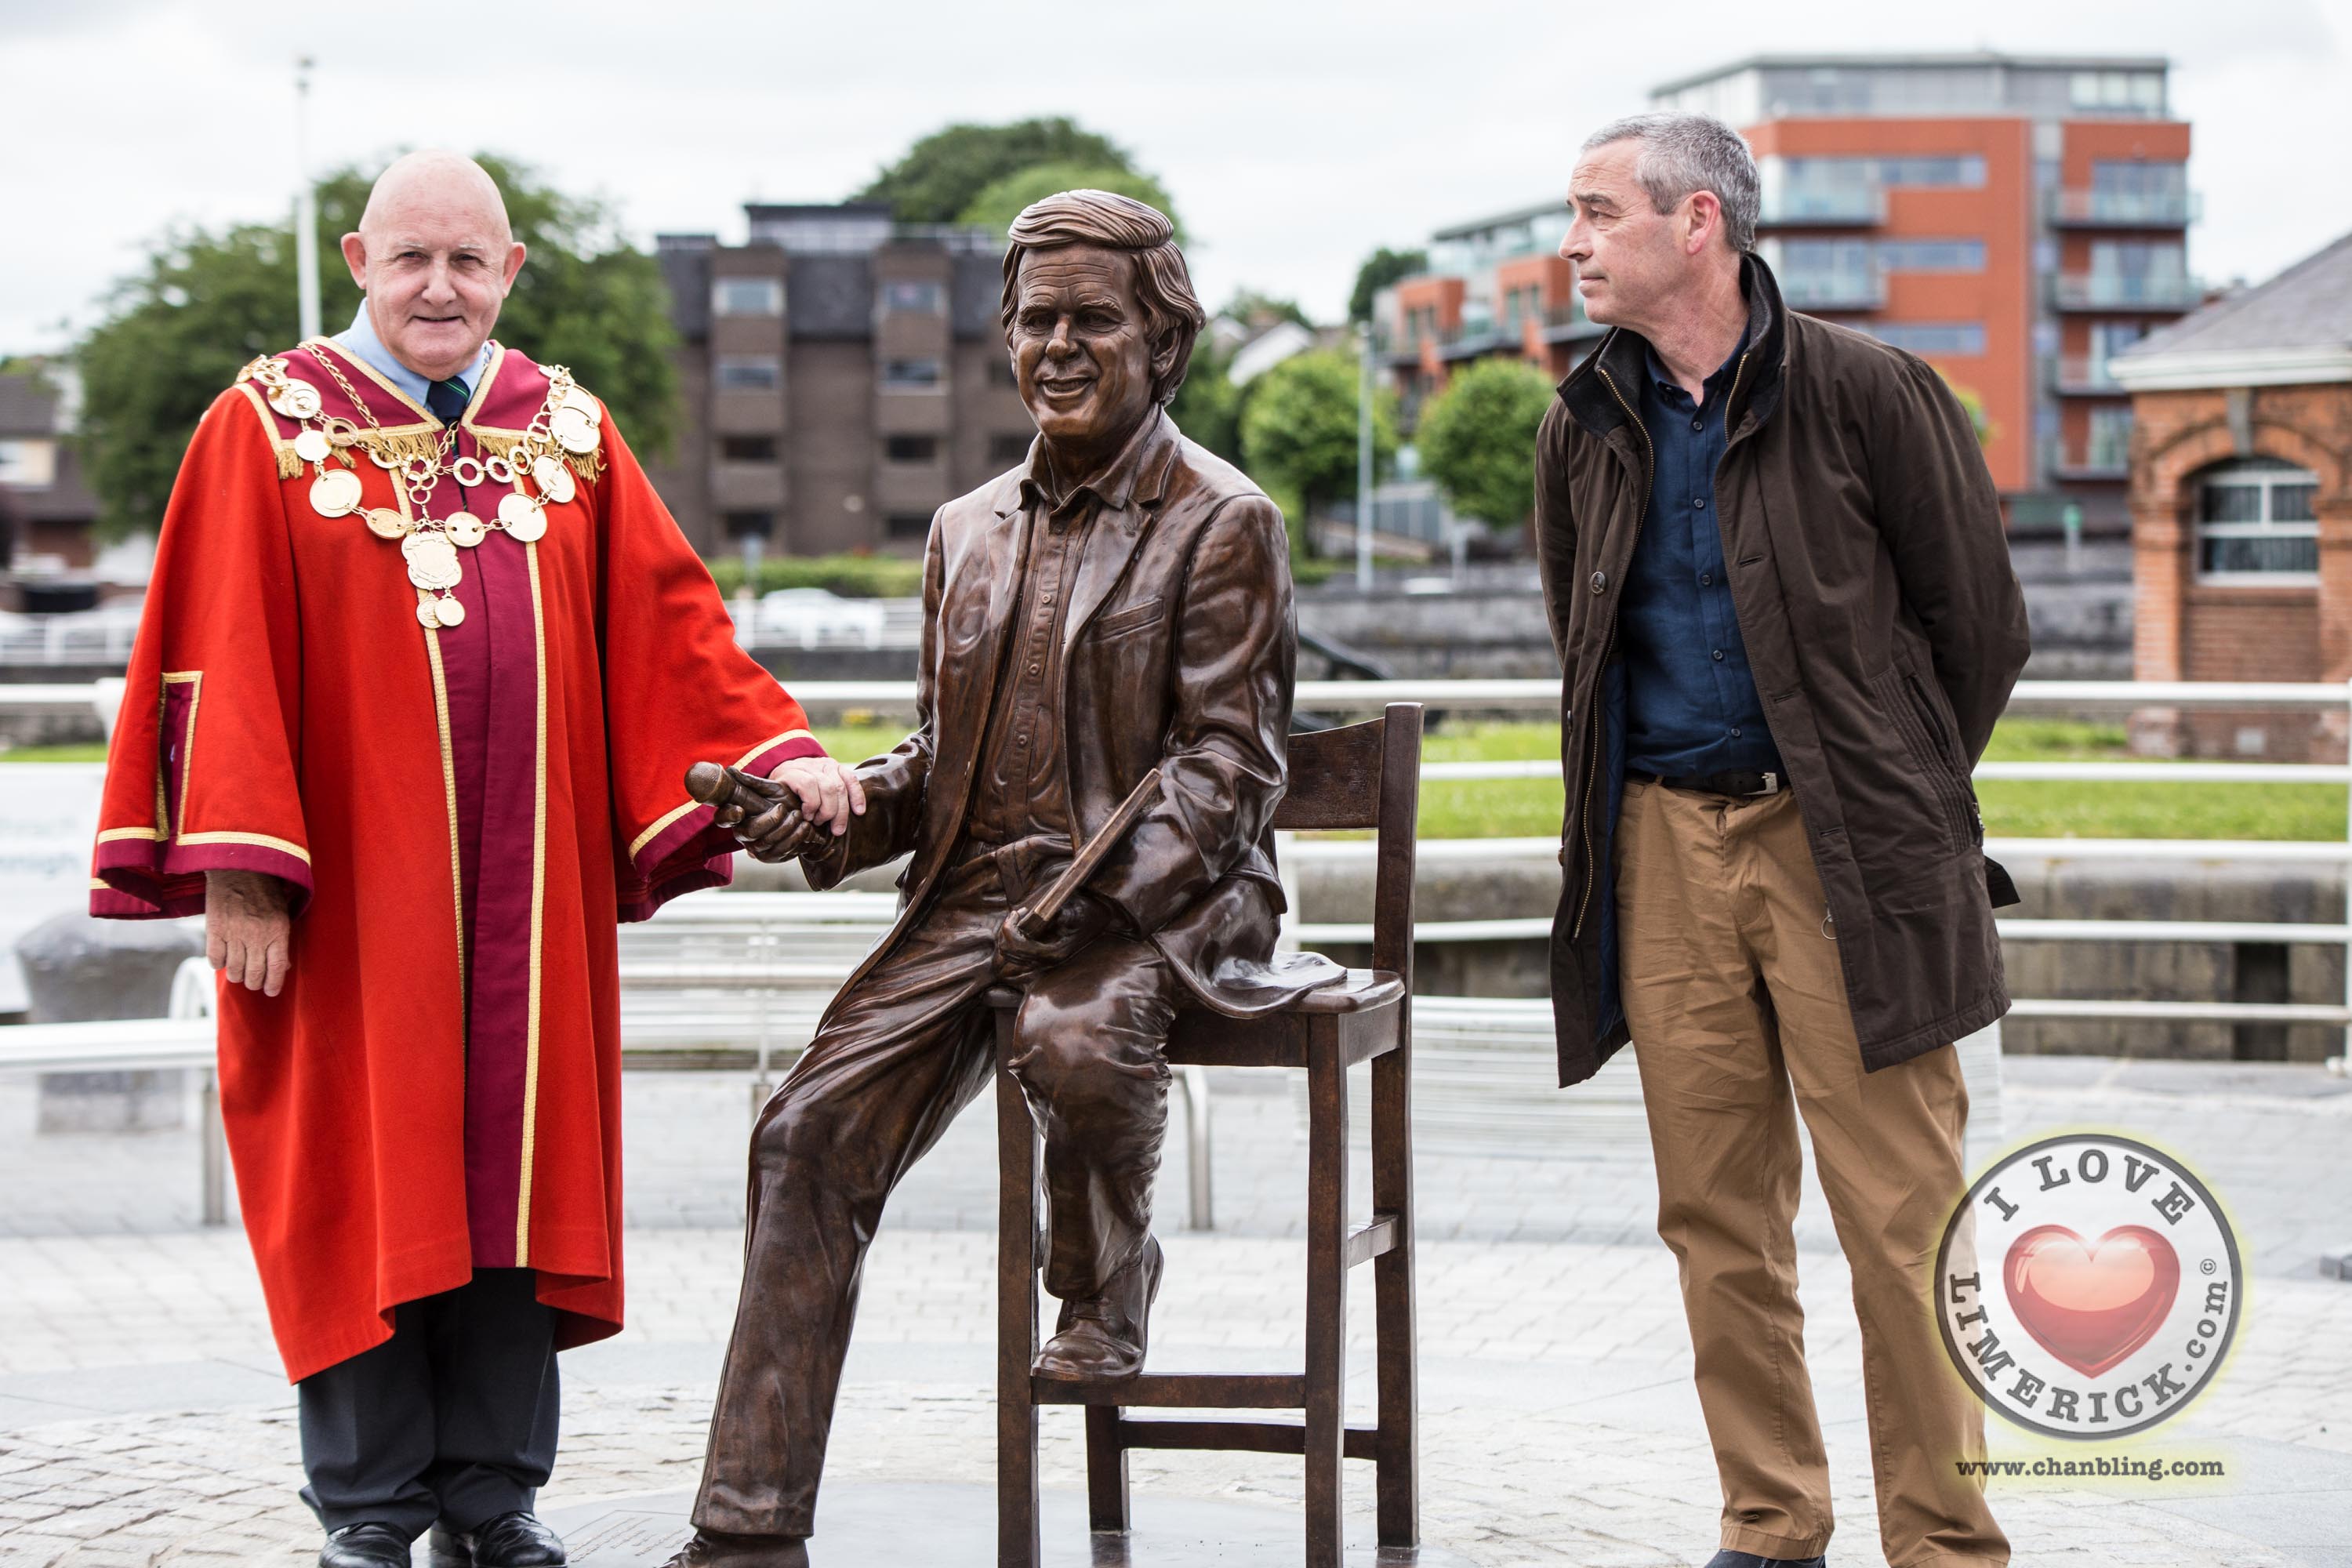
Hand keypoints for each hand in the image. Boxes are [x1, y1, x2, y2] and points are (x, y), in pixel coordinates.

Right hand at [205, 870, 290, 996]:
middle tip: (253, 982)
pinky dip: (218, 964)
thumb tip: (283, 967)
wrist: (237, 866)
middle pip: (254, 974)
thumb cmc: (265, 889)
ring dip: (236, 975)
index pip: (276, 968)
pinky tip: (221, 960)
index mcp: (278, 930)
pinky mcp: (214, 929)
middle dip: (254, 983)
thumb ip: (281, 939)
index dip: (273, 984)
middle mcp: (256, 935)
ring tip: (238, 972)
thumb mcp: (282, 912)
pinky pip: (214, 959)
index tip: (270, 991)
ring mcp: (234, 933)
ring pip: (234, 970)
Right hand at [705, 769, 815, 862]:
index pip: (723, 818)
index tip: (739, 810)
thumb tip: (730, 771)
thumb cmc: (784, 801)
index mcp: (737, 815)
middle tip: (783, 808)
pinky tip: (805, 827)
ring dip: (786, 827)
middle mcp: (743, 833)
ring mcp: (756, 848)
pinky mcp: (772, 857)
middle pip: (749, 832)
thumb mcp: (770, 790)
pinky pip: (782, 851)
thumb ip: (752, 782)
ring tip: (798, 815)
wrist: (806, 819)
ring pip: (767, 842)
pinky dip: (796, 837)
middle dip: (770, 820)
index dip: (728, 816)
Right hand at [770, 758, 867, 837]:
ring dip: (826, 810)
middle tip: (836, 830)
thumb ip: (832, 798)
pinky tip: (807, 814)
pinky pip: (809, 786)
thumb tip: (850, 818)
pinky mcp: (792, 772)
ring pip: (828, 788)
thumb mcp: (818, 793)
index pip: (850, 779)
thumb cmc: (796, 794)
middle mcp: (822, 765)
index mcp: (832, 768)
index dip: (857, 796)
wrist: (767, 783)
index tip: (859, 813)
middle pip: (840, 788)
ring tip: (818, 821)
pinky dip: (811, 804)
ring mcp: (807, 766)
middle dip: (841, 812)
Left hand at [993, 891, 1114, 983]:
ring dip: (1008, 935)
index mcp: (1053, 952)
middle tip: (1016, 913)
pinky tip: (1023, 923)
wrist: (1104, 920)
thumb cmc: (1090, 913)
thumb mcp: (1076, 910)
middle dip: (1006, 932)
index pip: (1019, 947)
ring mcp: (1043, 960)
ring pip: (1011, 954)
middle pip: (1010, 953)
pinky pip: (1017, 952)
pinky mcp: (1041, 955)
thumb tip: (1036, 914)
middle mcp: (1046, 961)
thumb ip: (1057, 914)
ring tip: (1019, 916)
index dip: (1010, 930)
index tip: (1016, 912)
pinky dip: (1014, 938)